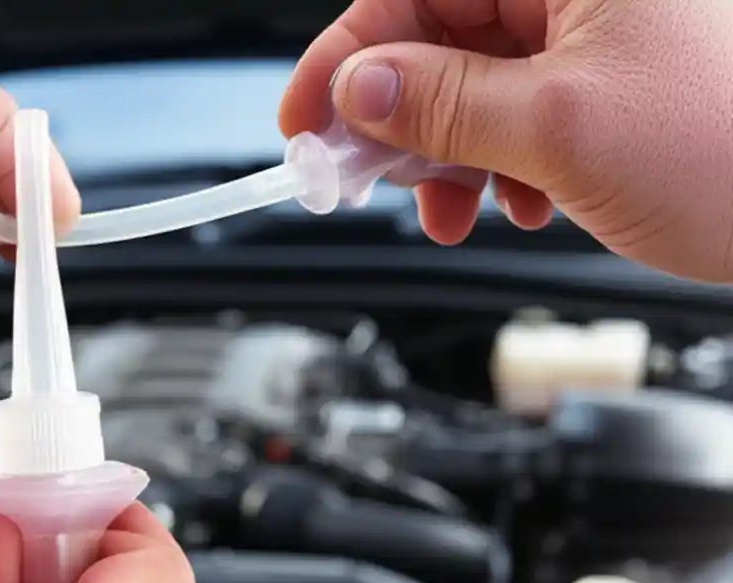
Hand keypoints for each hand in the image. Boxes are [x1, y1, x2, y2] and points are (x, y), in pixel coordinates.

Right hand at [279, 1, 732, 281]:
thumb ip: (441, 104)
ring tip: (454, 208)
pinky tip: (519, 202)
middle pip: (444, 33)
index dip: (348, 50)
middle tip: (366, 178)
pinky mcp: (618, 81)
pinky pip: (525, 109)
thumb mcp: (561, 128)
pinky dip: (502, 162)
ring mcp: (606, 32)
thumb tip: (359, 89)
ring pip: (478, 80)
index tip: (307, 116)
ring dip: (449, 153)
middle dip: (400, 116)